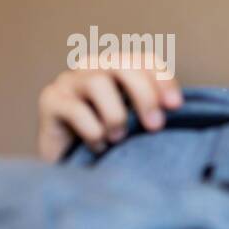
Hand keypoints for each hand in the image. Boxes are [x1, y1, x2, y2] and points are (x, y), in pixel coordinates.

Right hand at [37, 65, 181, 161]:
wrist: (72, 168)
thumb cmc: (112, 143)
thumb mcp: (139, 124)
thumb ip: (155, 110)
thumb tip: (178, 109)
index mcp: (119, 69)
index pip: (145, 61)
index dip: (163, 79)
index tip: (176, 106)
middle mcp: (93, 68)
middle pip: (122, 64)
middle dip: (144, 95)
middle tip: (155, 126)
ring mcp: (69, 81)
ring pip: (97, 83)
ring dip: (115, 115)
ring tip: (118, 138)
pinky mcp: (50, 101)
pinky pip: (75, 109)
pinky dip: (93, 130)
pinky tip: (98, 146)